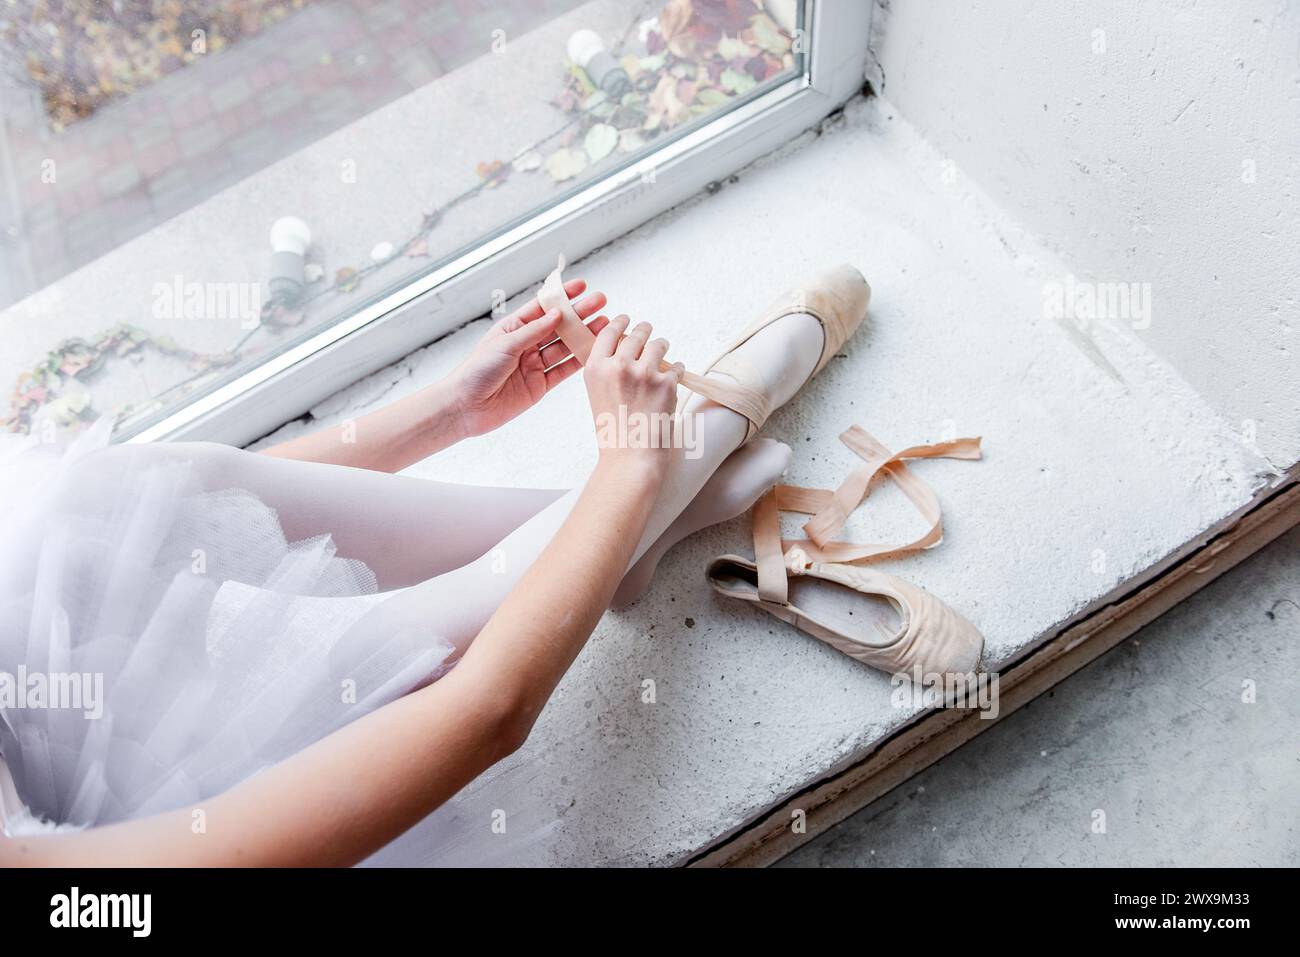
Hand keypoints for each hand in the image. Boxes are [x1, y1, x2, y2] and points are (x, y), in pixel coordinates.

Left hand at [448, 279, 609, 436]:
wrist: (466, 407)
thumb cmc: (476, 371)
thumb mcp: (505, 344)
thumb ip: (533, 330)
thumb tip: (556, 314)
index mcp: (513, 329)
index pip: (542, 308)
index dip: (562, 297)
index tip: (581, 286)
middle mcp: (525, 345)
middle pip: (558, 327)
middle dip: (579, 314)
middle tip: (601, 302)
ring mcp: (534, 365)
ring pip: (564, 347)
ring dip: (584, 336)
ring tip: (605, 324)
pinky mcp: (540, 385)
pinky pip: (563, 370)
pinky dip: (579, 361)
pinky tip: (594, 350)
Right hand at [583, 316, 684, 479]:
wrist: (631, 459)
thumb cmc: (613, 432)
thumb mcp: (597, 395)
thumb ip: (606, 371)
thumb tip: (624, 349)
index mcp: (595, 369)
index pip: (608, 333)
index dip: (620, 322)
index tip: (626, 319)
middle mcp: (618, 366)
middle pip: (636, 334)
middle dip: (645, 330)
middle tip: (648, 331)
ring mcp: (644, 373)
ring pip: (659, 344)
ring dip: (663, 345)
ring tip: (664, 349)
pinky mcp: (666, 384)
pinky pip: (677, 366)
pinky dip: (677, 369)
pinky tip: (676, 373)